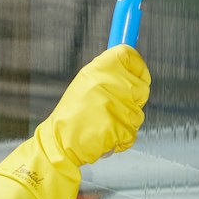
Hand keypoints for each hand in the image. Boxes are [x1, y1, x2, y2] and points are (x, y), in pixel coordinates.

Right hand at [0, 45, 150, 198]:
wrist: (57, 143)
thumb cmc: (71, 116)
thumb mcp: (85, 84)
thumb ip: (108, 73)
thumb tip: (131, 59)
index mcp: (98, 68)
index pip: (130, 55)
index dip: (138, 66)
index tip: (139, 75)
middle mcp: (107, 82)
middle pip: (141, 86)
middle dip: (133, 100)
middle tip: (112, 108)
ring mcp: (114, 104)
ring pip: (137, 113)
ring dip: (125, 123)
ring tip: (103, 125)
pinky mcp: (118, 126)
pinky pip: (131, 133)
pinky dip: (121, 139)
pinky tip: (103, 137)